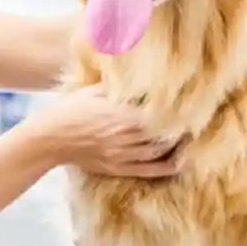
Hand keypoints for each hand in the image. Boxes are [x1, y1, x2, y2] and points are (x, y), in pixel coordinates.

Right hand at [25, 85, 186, 177]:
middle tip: (197, 118)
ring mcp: (122, 155)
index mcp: (119, 114)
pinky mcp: (118, 168)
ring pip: (160, 152)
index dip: (177, 110)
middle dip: (182, 127)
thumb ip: (116, 85)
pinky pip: (150, 170)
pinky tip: (180, 159)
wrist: (49, 140)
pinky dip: (169, 165)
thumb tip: (137, 74)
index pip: (157, 113)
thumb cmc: (69, 111)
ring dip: (179, 145)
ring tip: (190, 135)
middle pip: (163, 134)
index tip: (191, 103)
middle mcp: (123, 136)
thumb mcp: (92, 91)